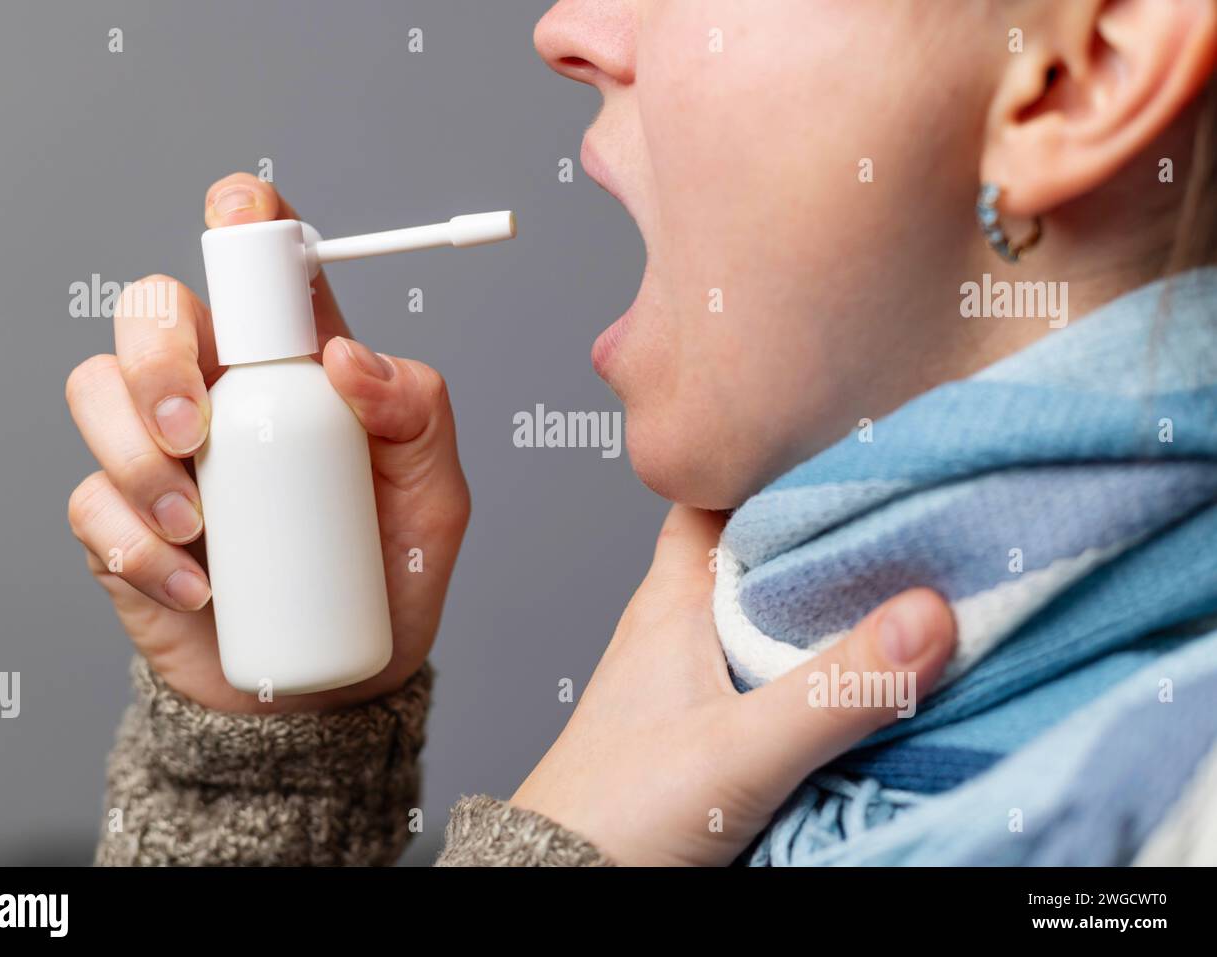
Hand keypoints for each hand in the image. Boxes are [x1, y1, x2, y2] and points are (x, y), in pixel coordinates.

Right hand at [65, 172, 468, 712]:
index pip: (257, 271)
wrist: (331, 684)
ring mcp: (160, 456)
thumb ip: (419, 416)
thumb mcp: (433, 501)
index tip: (243, 211)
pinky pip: (90, 502)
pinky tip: (199, 584)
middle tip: (200, 427)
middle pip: (152, 311)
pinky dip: (138, 543)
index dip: (242, 223)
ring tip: (196, 520)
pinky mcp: (120, 524)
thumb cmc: (382, 579)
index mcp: (293, 371)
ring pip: (95, 390)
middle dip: (159, 354)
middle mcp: (219, 395)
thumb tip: (347, 359)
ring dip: (135, 452)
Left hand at [510, 505, 956, 865]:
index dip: (777, 461)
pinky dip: (816, 652)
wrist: (565, 884)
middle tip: (910, 509)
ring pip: (767, 605)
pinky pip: (772, 662)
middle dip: (822, 525)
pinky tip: (862, 661)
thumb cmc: (624, 807)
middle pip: (757, 545)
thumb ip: (834, 688)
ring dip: (823, 594)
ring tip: (908, 574)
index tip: (855, 446)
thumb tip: (933, 614)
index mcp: (673, 598)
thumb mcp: (742, 747)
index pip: (719, 491)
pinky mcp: (708, 719)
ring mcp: (692, 671)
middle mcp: (680, 621)